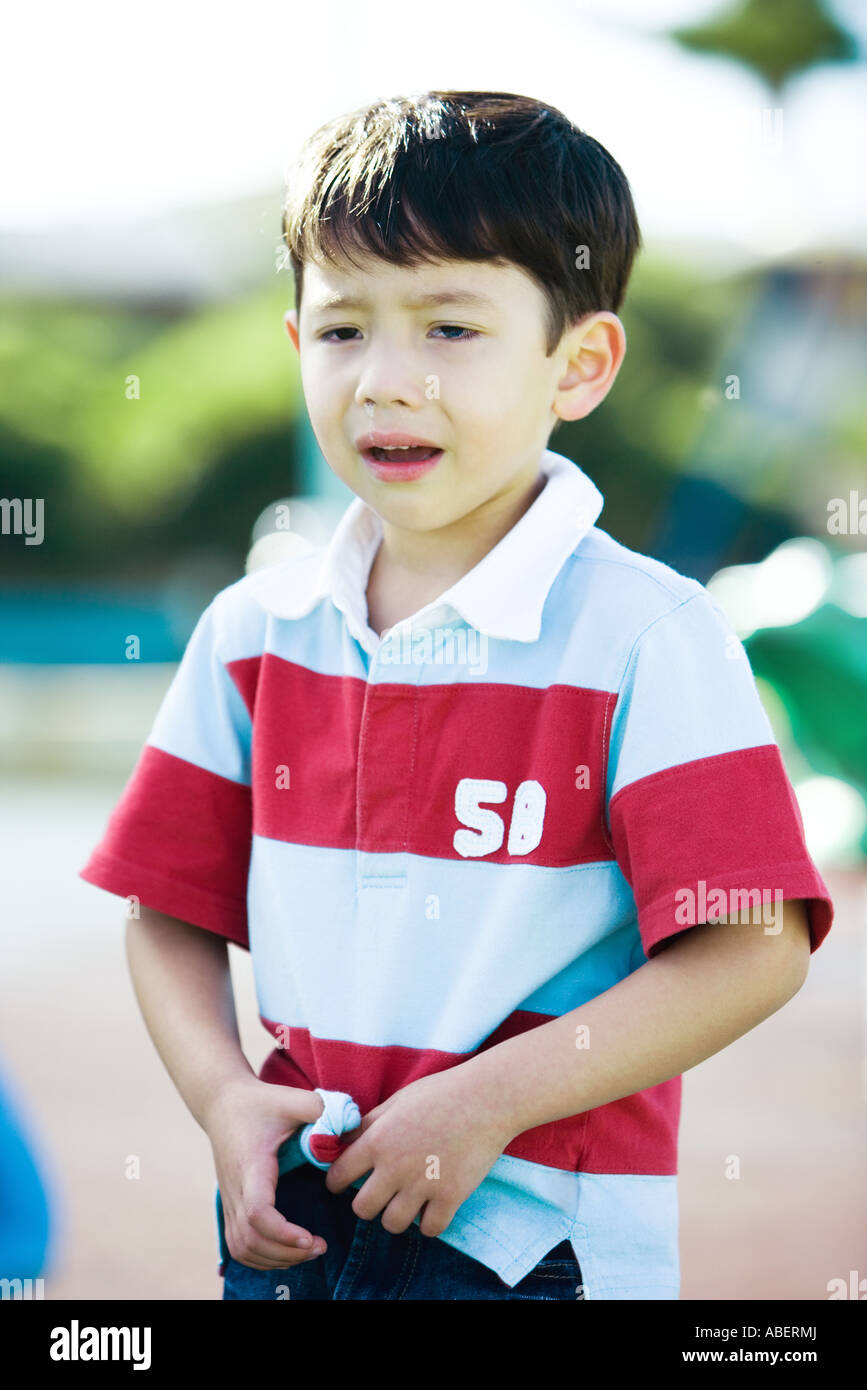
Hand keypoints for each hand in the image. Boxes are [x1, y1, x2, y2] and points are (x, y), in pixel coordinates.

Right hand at [206, 1076, 326, 1269]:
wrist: (222, 1103)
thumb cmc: (259, 1103)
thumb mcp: (290, 1099)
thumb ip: (320, 1109)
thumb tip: (352, 1123)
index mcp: (251, 1166)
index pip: (257, 1212)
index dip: (282, 1232)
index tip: (309, 1237)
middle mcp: (235, 1188)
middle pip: (250, 1240)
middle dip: (285, 1253)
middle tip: (320, 1247)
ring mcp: (229, 1199)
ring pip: (242, 1248)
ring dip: (274, 1259)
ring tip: (307, 1252)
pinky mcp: (229, 1205)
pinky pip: (237, 1245)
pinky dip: (260, 1257)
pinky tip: (286, 1252)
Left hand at [323, 1065, 514, 1237]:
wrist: (488, 1098)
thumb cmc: (441, 1093)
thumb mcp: (396, 1101)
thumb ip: (368, 1124)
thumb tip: (342, 1142)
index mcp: (377, 1140)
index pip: (338, 1176)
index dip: (337, 1181)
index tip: (344, 1182)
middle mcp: (395, 1167)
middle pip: (362, 1209)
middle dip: (367, 1203)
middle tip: (380, 1193)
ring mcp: (423, 1185)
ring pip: (392, 1224)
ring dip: (397, 1215)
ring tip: (407, 1201)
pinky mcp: (451, 1197)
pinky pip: (430, 1229)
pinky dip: (429, 1223)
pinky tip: (432, 1207)